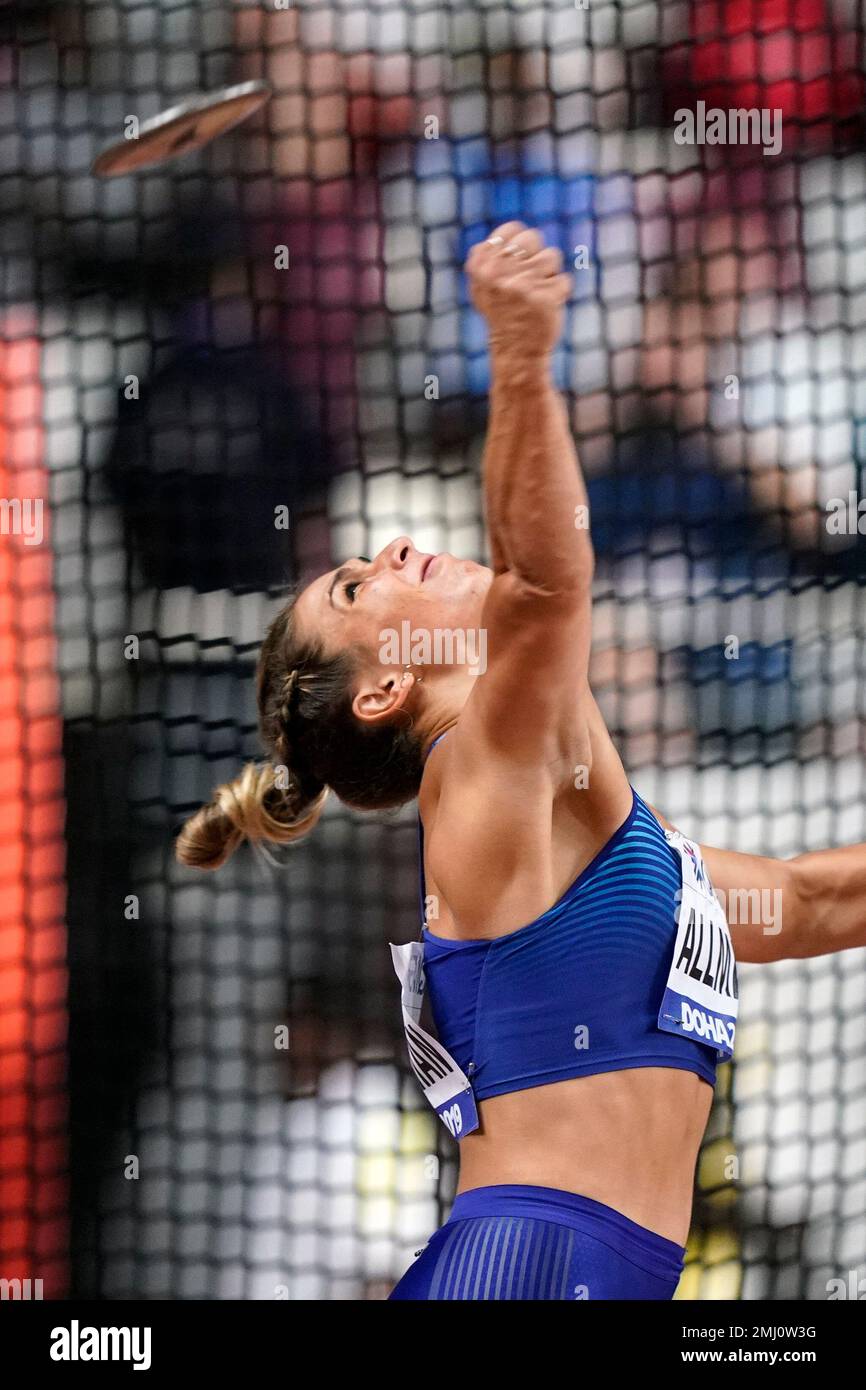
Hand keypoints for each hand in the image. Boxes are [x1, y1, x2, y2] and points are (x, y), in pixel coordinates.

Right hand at [466, 222, 570, 360]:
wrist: (514, 350)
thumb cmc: (502, 313)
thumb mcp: (484, 285)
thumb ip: (491, 256)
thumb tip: (514, 229)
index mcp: (481, 264)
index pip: (513, 229)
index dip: (522, 245)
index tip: (520, 262)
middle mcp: (498, 272)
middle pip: (533, 238)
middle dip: (536, 256)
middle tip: (529, 280)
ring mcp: (522, 284)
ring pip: (552, 256)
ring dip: (550, 275)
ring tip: (537, 294)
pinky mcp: (544, 297)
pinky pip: (564, 280)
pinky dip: (560, 293)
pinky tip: (545, 307)